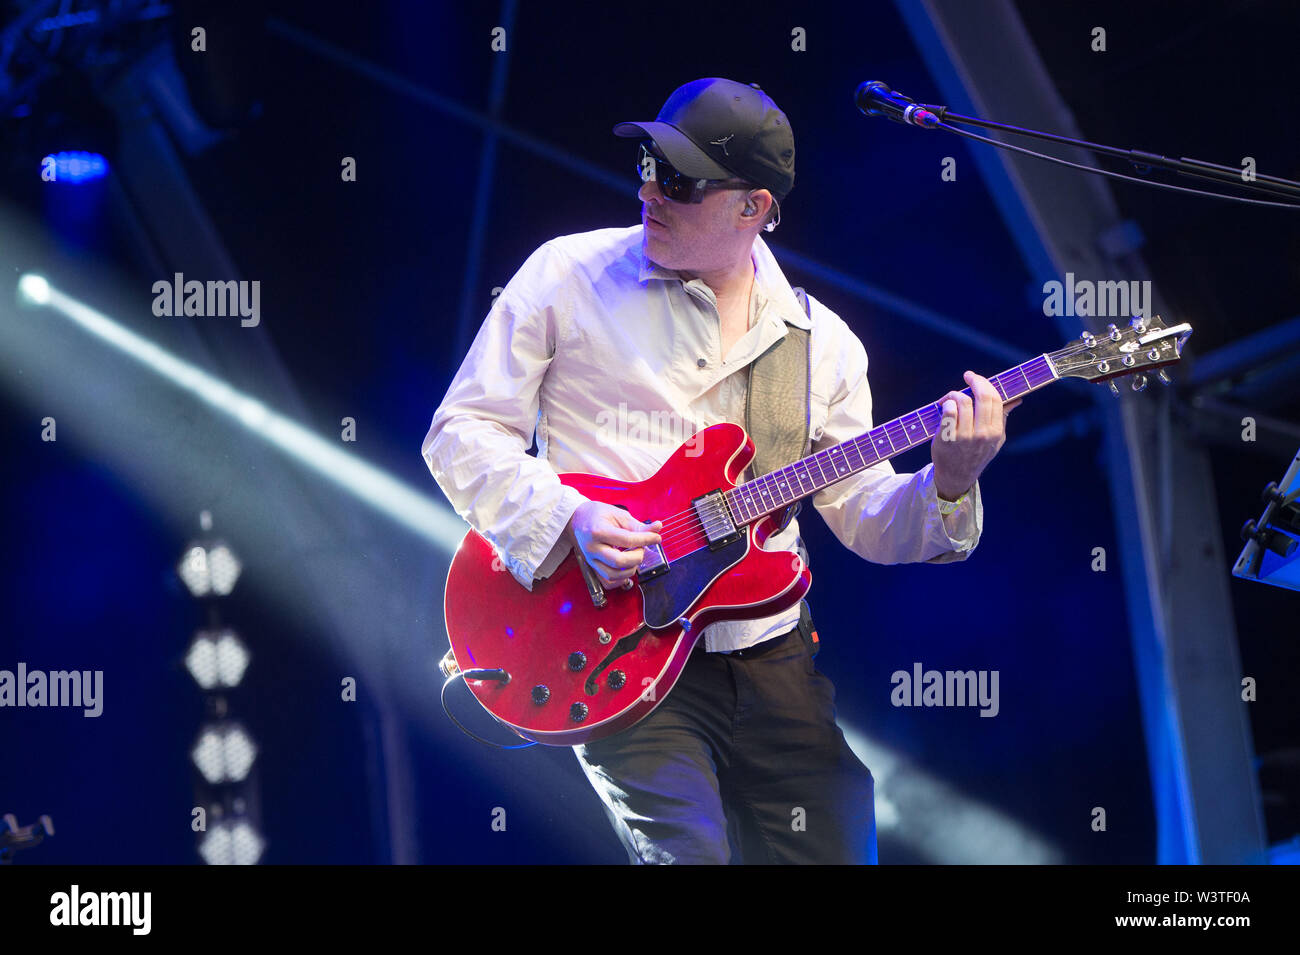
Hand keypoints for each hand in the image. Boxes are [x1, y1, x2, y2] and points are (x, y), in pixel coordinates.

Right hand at [565, 500, 662, 589]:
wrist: (577, 519)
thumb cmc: (597, 515)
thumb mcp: (618, 515)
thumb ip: (638, 525)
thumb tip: (658, 528)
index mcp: (598, 531)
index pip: (627, 540)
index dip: (646, 539)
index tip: (656, 538)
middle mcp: (592, 548)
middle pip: (619, 561)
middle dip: (637, 556)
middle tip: (641, 548)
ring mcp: (590, 560)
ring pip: (613, 575)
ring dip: (630, 569)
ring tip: (634, 557)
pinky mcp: (592, 568)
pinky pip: (607, 582)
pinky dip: (620, 580)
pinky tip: (627, 569)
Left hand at [930, 371, 1020, 499]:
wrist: (956, 476)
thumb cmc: (976, 454)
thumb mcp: (994, 440)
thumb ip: (1002, 418)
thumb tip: (1016, 400)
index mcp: (995, 432)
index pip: (995, 399)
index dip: (986, 383)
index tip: (976, 377)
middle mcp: (982, 434)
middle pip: (982, 396)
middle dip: (974, 381)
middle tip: (968, 376)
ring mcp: (964, 437)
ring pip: (962, 401)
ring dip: (955, 394)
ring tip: (951, 398)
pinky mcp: (947, 438)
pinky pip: (948, 411)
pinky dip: (946, 403)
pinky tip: (944, 406)